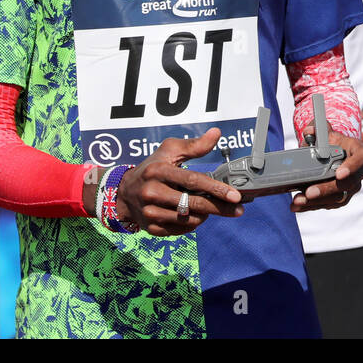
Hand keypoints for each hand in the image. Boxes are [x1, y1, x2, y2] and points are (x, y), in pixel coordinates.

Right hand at [115, 128, 243, 234]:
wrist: (125, 192)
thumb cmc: (152, 167)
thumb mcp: (169, 151)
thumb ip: (194, 145)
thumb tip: (216, 133)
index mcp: (158, 171)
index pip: (192, 181)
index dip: (215, 188)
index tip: (234, 194)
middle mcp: (152, 193)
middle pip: (193, 204)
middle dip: (219, 207)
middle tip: (238, 209)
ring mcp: (150, 212)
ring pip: (188, 219)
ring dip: (205, 215)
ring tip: (213, 208)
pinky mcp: (151, 228)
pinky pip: (181, 229)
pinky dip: (193, 223)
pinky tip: (197, 215)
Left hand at [290, 128, 362, 211]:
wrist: (330, 155)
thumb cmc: (331, 143)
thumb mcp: (325, 133)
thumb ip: (317, 129)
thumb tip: (308, 131)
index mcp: (359, 152)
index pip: (362, 157)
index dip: (353, 166)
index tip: (339, 174)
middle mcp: (359, 172)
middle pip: (348, 183)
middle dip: (327, 189)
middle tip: (310, 192)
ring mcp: (351, 187)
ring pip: (338, 197)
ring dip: (317, 201)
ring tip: (298, 200)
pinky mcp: (341, 198)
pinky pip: (328, 204)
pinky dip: (312, 206)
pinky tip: (297, 205)